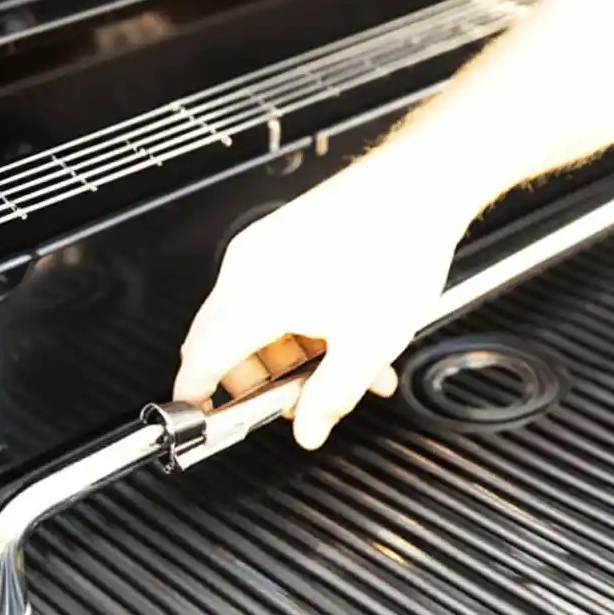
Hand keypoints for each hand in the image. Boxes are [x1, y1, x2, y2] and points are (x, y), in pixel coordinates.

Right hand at [172, 156, 465, 449]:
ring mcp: (264, 245)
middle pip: (224, 340)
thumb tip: (309, 428)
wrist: (418, 186)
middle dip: (260, 379)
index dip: (196, 397)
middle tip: (298, 399)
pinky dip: (299, 320)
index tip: (201, 417)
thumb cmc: (394, 249)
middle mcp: (247, 267)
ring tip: (343, 369)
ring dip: (291, 352)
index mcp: (253, 299)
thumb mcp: (366, 346)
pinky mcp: (285, 232)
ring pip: (256, 317)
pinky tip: (346, 334)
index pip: (200, 360)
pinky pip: (274, 289)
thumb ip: (330, 399)